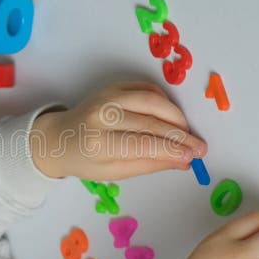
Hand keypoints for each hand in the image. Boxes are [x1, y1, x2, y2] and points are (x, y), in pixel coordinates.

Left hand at [30, 82, 206, 179]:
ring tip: (188, 132)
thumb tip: (183, 161)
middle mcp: (102, 116)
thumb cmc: (86, 161)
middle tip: (200, 146)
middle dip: (181, 135)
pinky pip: (145, 89)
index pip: (144, 144)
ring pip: (152, 100)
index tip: (194, 155)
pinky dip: (163, 101)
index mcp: (99, 142)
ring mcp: (107, 97)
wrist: (59, 138)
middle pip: (151, 121)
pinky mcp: (113, 87)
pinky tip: (171, 116)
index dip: (172, 149)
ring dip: (176, 116)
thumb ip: (150, 164)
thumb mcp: (115, 172)